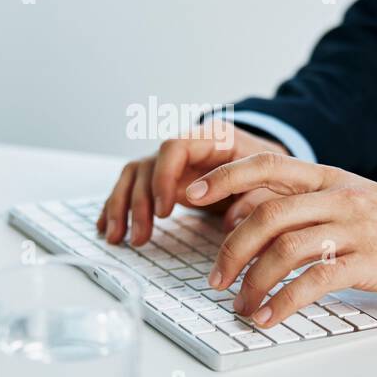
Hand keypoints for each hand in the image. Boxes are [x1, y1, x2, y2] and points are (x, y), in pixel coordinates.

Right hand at [97, 121, 288, 245]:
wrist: (267, 164)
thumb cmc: (268, 171)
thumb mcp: (270, 182)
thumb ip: (254, 199)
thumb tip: (232, 222)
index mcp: (213, 138)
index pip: (176, 147)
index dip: (165, 177)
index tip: (166, 210)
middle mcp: (185, 146)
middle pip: (148, 163)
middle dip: (140, 201)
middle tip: (142, 235)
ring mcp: (170, 162)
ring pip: (134, 176)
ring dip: (122, 207)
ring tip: (118, 238)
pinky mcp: (162, 178)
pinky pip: (131, 187)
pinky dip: (116, 207)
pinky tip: (106, 229)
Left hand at [185, 151, 376, 326]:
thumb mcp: (347, 199)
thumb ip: (303, 204)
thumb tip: (248, 220)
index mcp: (326, 178)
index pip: (265, 165)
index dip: (224, 178)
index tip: (191, 195)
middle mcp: (336, 197)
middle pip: (267, 214)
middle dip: (231, 248)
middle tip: (215, 278)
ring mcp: (353, 228)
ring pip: (285, 249)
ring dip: (253, 282)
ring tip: (240, 307)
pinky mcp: (368, 262)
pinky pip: (314, 281)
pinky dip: (284, 302)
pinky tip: (270, 317)